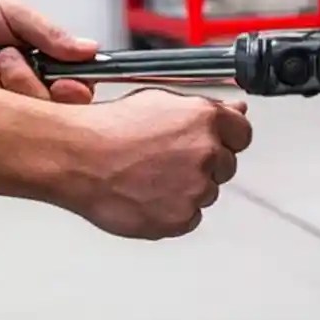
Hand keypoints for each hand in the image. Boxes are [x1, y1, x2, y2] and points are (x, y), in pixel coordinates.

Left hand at [0, 0, 96, 103]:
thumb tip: (89, 50)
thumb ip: (50, 34)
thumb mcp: (9, 10)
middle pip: (46, 108)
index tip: (69, 86)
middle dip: (27, 82)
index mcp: (34, 57)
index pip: (70, 88)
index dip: (73, 92)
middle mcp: (15, 83)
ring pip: (15, 115)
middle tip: (5, 55)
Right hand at [52, 89, 252, 238]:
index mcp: (205, 119)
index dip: (226, 139)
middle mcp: (206, 152)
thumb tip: (236, 111)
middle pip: (226, 166)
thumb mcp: (160, 102)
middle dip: (204, 165)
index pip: (242, 134)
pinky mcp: (181, 218)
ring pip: (207, 193)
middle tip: (167, 160)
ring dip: (187, 189)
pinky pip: (190, 218)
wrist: (77, 158)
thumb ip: (206, 109)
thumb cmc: (109, 129)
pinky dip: (173, 212)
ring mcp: (195, 188)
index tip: (212, 143)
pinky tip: (147, 195)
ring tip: (150, 177)